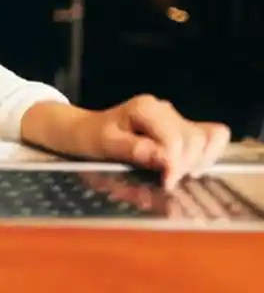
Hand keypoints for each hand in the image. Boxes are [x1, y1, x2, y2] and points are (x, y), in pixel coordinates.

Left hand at [21, 95, 230, 189]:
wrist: (84, 130)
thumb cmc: (90, 136)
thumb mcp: (105, 144)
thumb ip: (135, 150)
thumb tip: (165, 161)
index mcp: (146, 109)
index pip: (175, 139)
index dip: (174, 164)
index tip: (166, 185)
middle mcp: (164, 109)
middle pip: (195, 139)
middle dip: (185, 164)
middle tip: (167, 183)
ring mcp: (174, 117)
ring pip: (206, 138)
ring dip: (199, 161)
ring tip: (177, 176)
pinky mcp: (180, 128)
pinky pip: (209, 137)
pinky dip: (207, 154)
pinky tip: (190, 169)